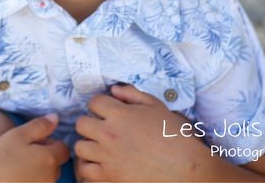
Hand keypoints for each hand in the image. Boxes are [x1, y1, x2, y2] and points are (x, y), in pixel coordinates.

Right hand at [0, 113, 69, 181]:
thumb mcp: (19, 134)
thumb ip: (40, 126)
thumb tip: (56, 118)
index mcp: (49, 159)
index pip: (64, 149)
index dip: (52, 143)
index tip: (37, 142)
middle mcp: (50, 177)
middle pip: (56, 165)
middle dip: (47, 158)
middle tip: (26, 153)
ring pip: (47, 178)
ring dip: (39, 171)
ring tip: (19, 166)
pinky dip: (31, 181)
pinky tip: (16, 177)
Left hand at [75, 85, 207, 181]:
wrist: (185, 168)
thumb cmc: (175, 136)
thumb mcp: (157, 107)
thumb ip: (133, 94)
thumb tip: (115, 90)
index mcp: (120, 114)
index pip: (94, 102)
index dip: (100, 105)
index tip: (107, 111)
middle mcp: (109, 134)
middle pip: (81, 123)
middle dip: (90, 124)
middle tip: (102, 129)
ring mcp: (107, 157)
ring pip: (80, 148)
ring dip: (88, 146)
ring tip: (100, 148)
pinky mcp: (108, 177)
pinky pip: (85, 171)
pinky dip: (90, 168)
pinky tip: (101, 165)